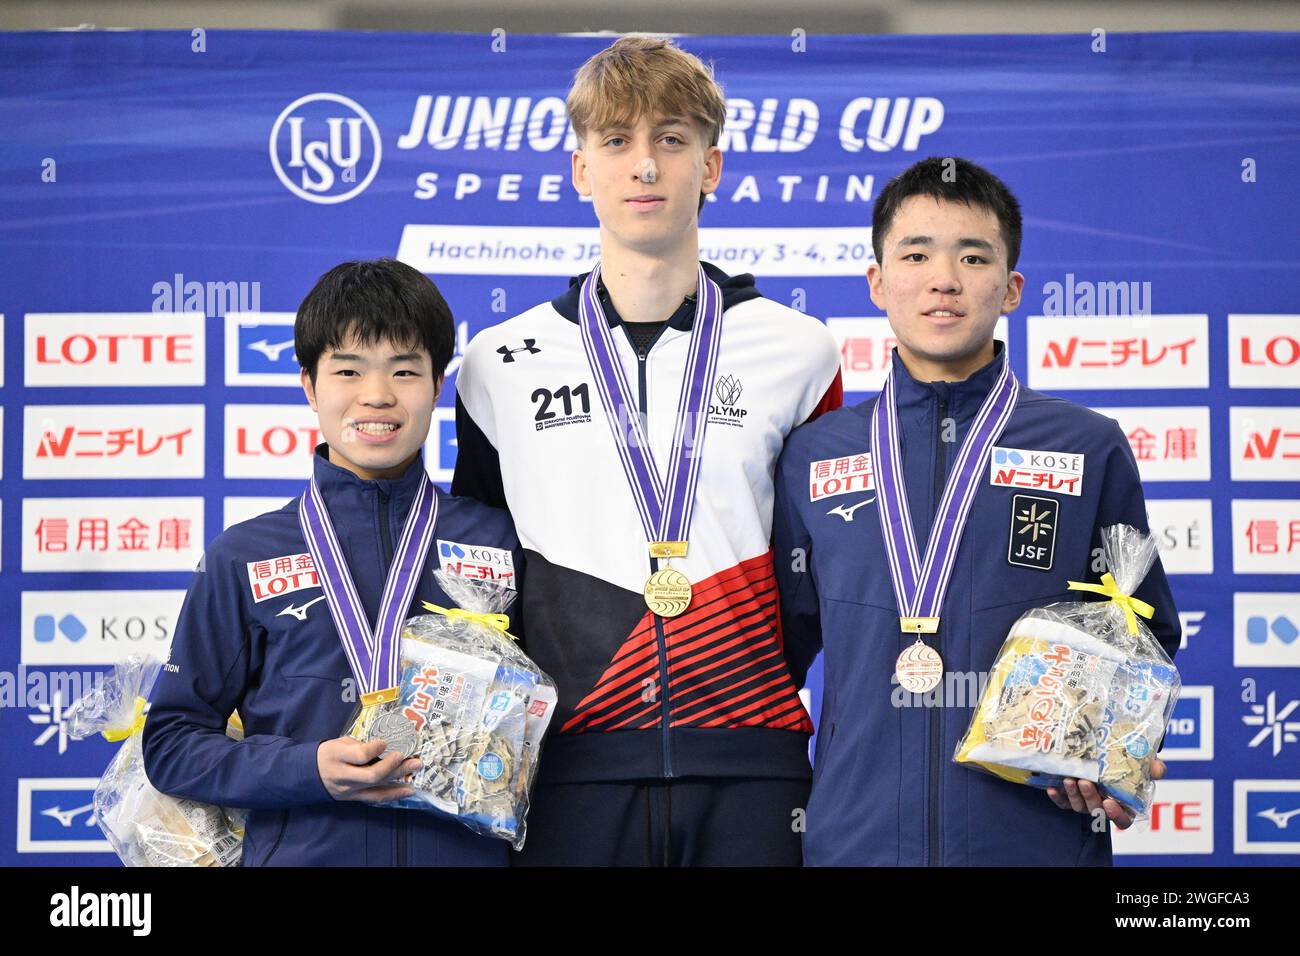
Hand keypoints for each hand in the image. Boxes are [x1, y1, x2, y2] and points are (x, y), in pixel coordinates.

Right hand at [316, 737, 420, 802]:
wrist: (307, 775)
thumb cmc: (327, 753)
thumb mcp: (338, 742)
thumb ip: (358, 743)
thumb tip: (384, 743)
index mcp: (336, 756)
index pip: (359, 756)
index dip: (375, 749)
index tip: (385, 742)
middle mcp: (343, 775)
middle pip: (371, 775)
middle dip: (394, 766)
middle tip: (410, 758)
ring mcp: (349, 790)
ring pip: (376, 788)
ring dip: (399, 779)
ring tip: (415, 769)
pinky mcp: (353, 798)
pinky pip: (375, 798)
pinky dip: (393, 794)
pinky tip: (407, 790)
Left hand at [1046, 758, 1165, 829]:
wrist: (1100, 751)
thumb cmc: (1126, 761)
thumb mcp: (1142, 762)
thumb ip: (1152, 767)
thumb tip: (1158, 769)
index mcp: (1124, 803)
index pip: (1123, 820)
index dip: (1116, 815)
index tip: (1109, 803)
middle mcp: (1103, 806)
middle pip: (1097, 811)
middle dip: (1090, 798)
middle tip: (1085, 782)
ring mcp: (1085, 802)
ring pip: (1078, 806)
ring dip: (1073, 795)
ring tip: (1069, 779)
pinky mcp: (1069, 796)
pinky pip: (1062, 802)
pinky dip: (1057, 797)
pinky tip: (1052, 787)